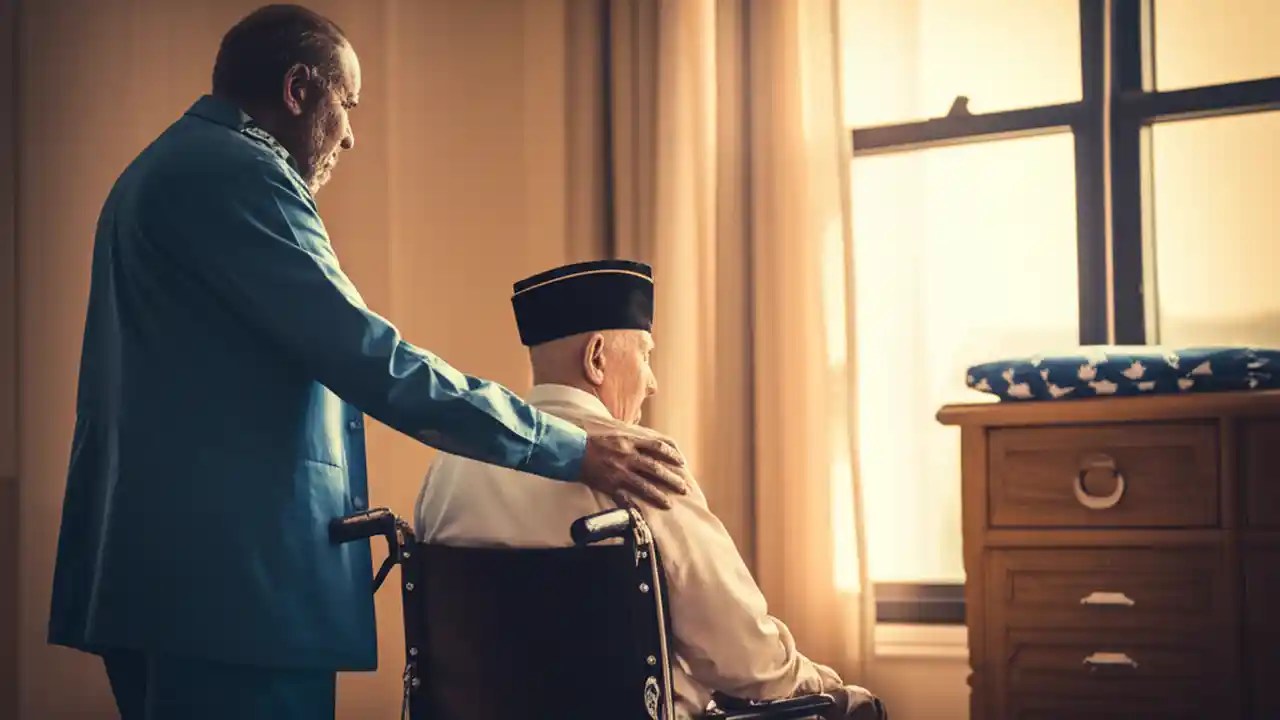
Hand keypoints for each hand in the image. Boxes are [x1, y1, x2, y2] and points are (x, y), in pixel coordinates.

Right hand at [575, 430, 689, 508]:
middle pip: (655, 469)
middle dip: (671, 479)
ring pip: (644, 486)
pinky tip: (643, 514)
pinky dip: (634, 507)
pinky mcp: (609, 485)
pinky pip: (624, 498)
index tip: (681, 463)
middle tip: (683, 488)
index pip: (657, 447)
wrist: (573, 451)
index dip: (671, 455)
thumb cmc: (594, 443)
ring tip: (669, 504)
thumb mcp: (617, 435)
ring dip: (658, 496)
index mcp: (629, 442)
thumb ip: (634, 440)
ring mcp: (619, 473)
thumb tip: (651, 445)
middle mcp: (627, 457)